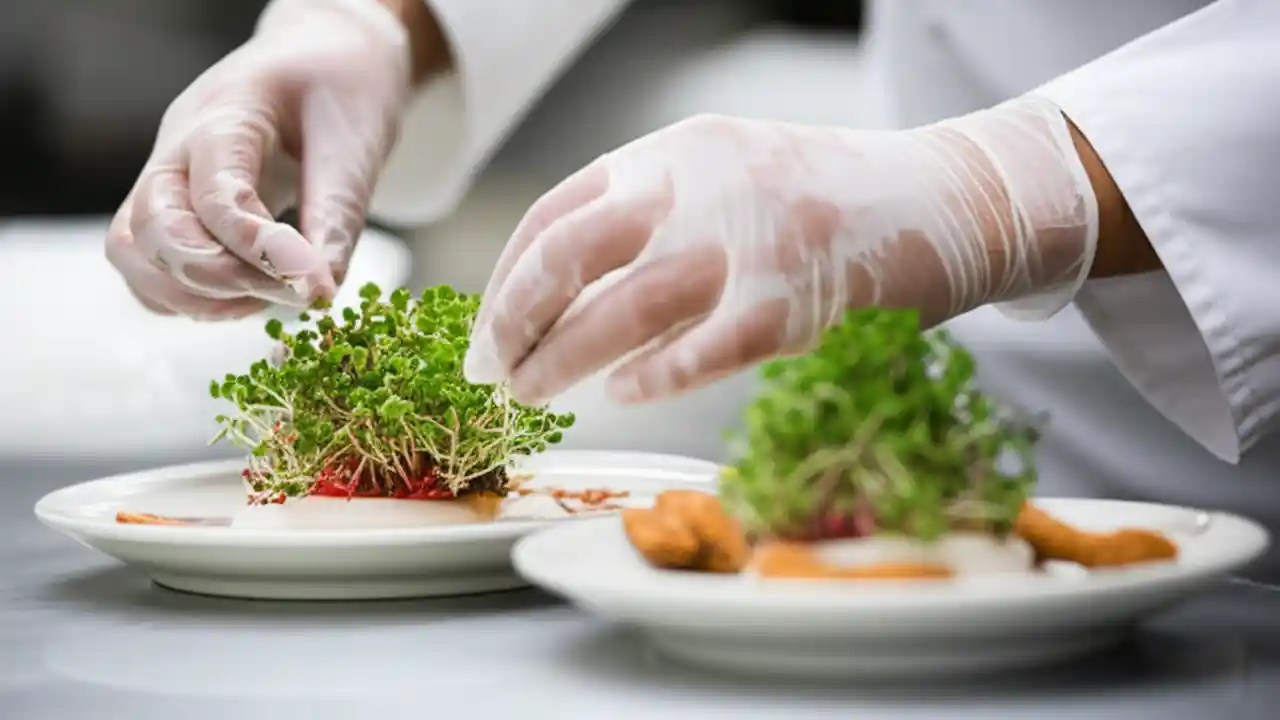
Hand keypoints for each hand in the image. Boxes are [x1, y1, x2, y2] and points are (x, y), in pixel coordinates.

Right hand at [106, 0, 411, 317]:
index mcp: (224, 114)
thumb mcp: (355, 144)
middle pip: (148, 227)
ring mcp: (166, 178)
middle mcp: (177, 148)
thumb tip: (321, 292)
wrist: (327, 60)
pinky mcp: (174, 210)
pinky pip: (149, 269)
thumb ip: (336, 217)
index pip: (213, 192)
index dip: (257, 248)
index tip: (313, 285)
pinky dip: (189, 299)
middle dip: (217, 278)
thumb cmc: (341, 91)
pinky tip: (250, 297)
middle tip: (293, 295)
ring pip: (131, 253)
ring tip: (270, 299)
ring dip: (194, 296)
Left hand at [465, 96, 1097, 403]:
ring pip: (625, 307)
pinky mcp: (798, 302)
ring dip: (563, 359)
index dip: (507, 277)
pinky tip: (626, 394)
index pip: (558, 212)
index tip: (487, 329)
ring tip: (534, 394)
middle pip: (570, 255)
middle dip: (512, 321)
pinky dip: (654, 376)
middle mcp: (702, 185)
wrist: (949, 197)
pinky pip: (703, 349)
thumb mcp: (728, 175)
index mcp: (677, 150)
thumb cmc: (828, 200)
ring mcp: (750, 240)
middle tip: (490, 373)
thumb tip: (564, 295)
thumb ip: (654, 214)